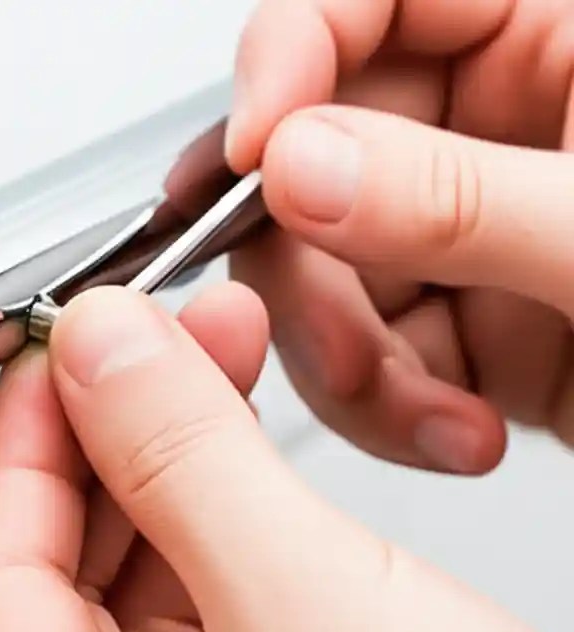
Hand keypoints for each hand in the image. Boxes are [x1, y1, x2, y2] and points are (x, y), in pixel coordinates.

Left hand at [0, 284, 572, 631]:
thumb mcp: (306, 605)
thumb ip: (186, 463)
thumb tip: (96, 348)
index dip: (24, 435)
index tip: (62, 340)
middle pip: (63, 553)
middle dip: (113, 420)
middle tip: (151, 329)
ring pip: (137, 559)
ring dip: (171, 444)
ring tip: (215, 346)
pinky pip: (206, 582)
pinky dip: (222, 496)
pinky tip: (242, 427)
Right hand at [224, 0, 573, 471]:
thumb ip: (458, 198)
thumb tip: (300, 168)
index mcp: (561, 35)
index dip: (289, 57)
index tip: (256, 150)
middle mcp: (505, 122)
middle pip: (314, 147)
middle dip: (303, 252)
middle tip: (321, 307)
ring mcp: (475, 227)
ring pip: (320, 263)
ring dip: (342, 351)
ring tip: (416, 401)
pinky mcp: (472, 321)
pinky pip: (364, 347)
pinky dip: (384, 403)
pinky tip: (449, 425)